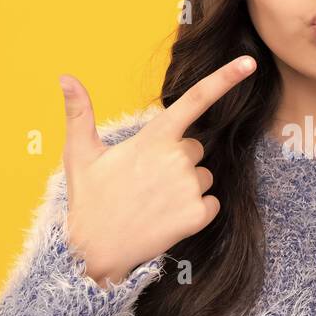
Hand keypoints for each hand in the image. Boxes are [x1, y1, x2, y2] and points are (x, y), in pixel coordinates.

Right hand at [58, 55, 256, 285]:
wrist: (95, 252)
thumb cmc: (88, 200)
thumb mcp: (79, 154)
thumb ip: (79, 112)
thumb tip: (65, 76)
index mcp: (153, 138)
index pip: (195, 100)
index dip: (225, 78)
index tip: (250, 63)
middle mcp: (177, 159)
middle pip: (195, 148)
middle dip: (177, 160)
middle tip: (146, 181)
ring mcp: (189, 188)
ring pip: (203, 177)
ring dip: (185, 187)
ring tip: (153, 202)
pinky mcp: (198, 215)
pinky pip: (210, 204)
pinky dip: (194, 211)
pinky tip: (167, 218)